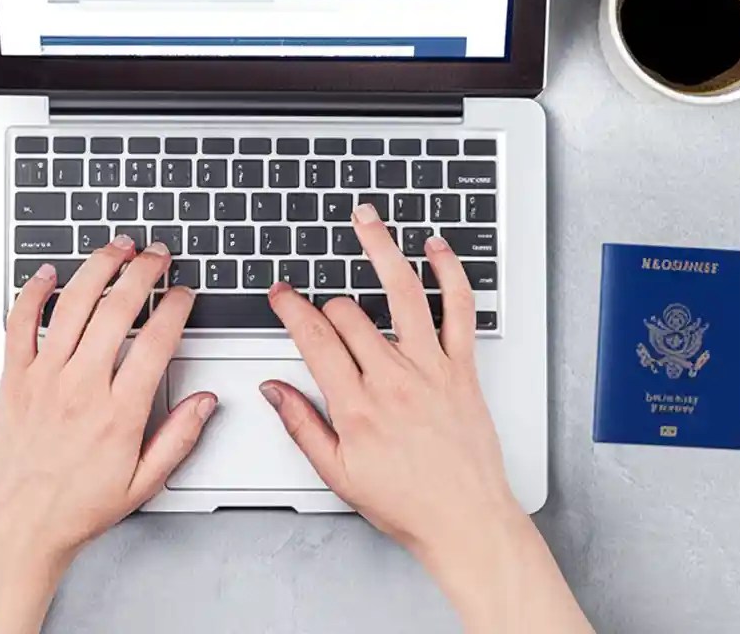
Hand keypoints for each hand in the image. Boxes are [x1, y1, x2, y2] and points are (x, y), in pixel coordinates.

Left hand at [0, 236, 216, 633]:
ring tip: (116, 248)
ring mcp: (43, 379)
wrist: (16, 529)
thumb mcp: (144, 484)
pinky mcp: (12, 380)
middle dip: (144, 272)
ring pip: (72, 305)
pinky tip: (47, 274)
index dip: (176, 308)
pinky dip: (32, 293)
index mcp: (118, 412)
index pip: (156, 340)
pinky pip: (19, 324)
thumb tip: (206, 402)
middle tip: (158, 255)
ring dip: (97, 268)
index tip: (184, 294)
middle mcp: (81, 387)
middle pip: (117, 309)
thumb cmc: (75, 510)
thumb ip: (179, 438)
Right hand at [263, 203, 591, 631]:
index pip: (314, 339)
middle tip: (315, 302)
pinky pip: (460, 309)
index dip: (291, 308)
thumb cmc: (407, 503)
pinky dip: (450, 273)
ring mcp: (431, 369)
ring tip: (367, 219)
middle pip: (348, 315)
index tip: (281, 295)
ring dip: (381, 249)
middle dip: (324, 302)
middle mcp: (393, 379)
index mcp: (357, 406)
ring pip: (402, 293)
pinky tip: (437, 249)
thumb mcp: (337, 474)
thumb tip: (273, 389)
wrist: (466, 520)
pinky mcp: (463, 368)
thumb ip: (301, 425)